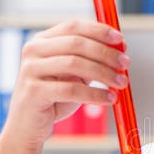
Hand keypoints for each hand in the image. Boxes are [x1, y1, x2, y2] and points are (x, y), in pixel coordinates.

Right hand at [0, 20, 128, 153]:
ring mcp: (31, 70)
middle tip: (125, 63)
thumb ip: (92, 59)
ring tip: (121, 83)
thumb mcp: (75, 75)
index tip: (120, 39)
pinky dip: (95, 94)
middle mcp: (33, 51)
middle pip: (77, 43)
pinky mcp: (34, 91)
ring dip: (104, 73)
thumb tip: (121, 47)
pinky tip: (109, 99)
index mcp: (43, 41)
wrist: (28, 127)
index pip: (74, 26)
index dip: (99, 31)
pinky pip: (71, 89)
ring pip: (75, 64)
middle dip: (106, 53)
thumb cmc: (53, 98)